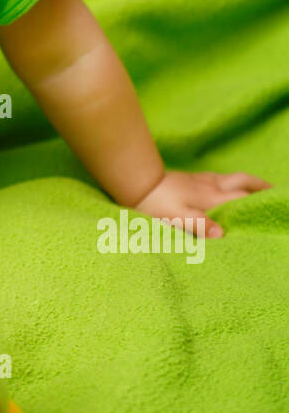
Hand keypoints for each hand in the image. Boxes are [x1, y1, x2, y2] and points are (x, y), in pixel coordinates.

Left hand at [133, 169, 271, 238]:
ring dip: (249, 182)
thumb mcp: (178, 218)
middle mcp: (212, 185)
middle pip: (243, 180)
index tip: (275, 204)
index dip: (260, 201)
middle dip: (261, 185)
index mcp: (212, 197)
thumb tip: (222, 234)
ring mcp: (203, 179)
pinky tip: (228, 188)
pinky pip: (221, 178)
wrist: (138, 183)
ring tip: (259, 190)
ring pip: (233, 177)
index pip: (243, 197)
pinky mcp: (194, 178)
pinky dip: (232, 182)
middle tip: (275, 191)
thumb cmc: (157, 204)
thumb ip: (200, 225)